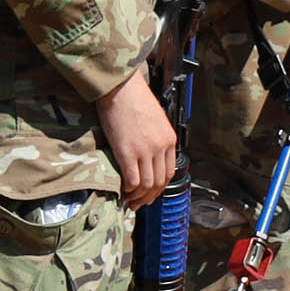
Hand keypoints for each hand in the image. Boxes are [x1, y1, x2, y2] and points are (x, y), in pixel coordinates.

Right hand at [97, 62, 178, 205]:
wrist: (120, 87)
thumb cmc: (133, 98)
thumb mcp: (154, 119)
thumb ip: (155, 137)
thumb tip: (147, 153)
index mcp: (169, 139)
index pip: (169, 172)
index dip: (159, 187)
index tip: (150, 193)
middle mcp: (161, 147)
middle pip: (159, 182)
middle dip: (149, 197)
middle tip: (138, 203)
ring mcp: (145, 151)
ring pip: (147, 185)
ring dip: (138, 197)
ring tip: (129, 201)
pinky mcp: (128, 152)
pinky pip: (133, 180)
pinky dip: (129, 190)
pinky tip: (122, 191)